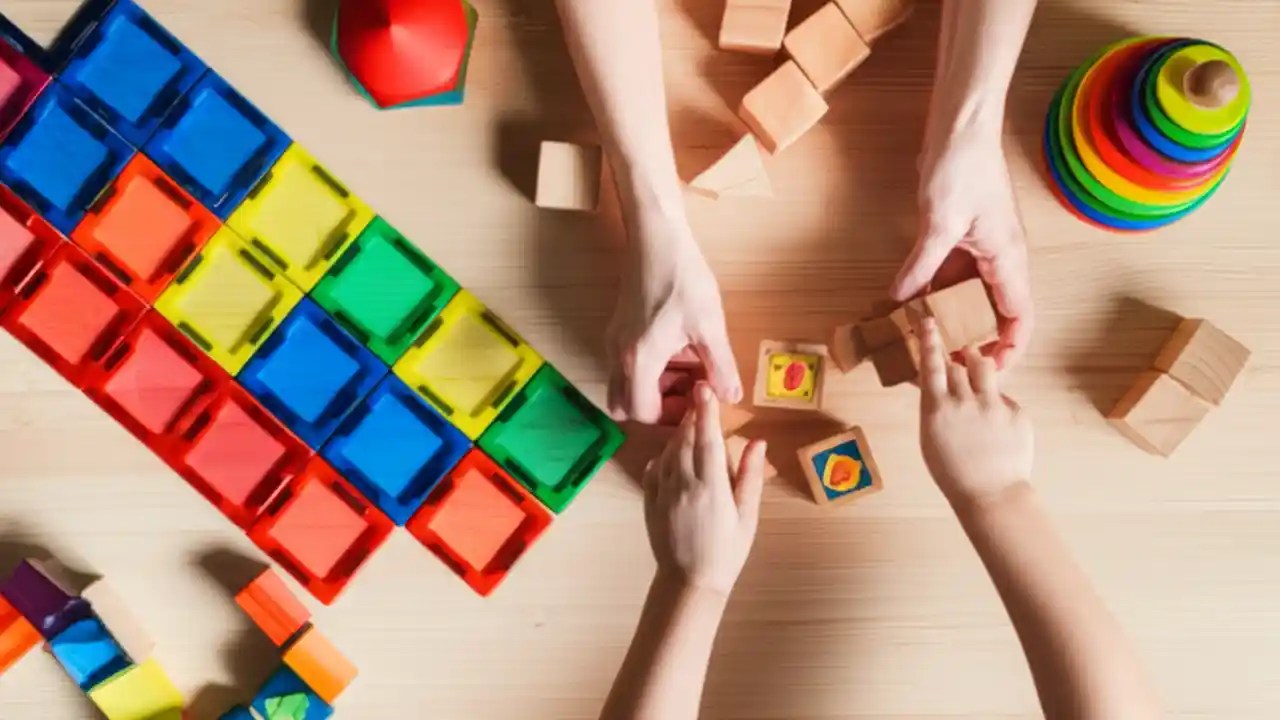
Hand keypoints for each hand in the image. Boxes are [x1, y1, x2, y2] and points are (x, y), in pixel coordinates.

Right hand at [607, 208, 741, 422]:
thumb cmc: (682, 277)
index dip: (670, 416)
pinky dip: (646, 370)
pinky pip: (624, 365)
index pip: (643, 413)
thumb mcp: (709, 325)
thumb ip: (721, 366)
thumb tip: (731, 397)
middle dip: (655, 407)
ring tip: (685, 367)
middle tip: (685, 390)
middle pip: (624, 406)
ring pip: (622, 385)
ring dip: (651, 388)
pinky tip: (674, 349)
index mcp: (640, 360)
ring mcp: (613, 342)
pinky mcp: (617, 330)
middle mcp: (618, 356)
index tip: (695, 399)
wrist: (656, 238)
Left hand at [643, 382, 766, 594]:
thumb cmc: (727, 551)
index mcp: (711, 486)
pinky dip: (664, 455)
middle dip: (692, 416)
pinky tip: (673, 453)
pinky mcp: (649, 501)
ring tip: (690, 423)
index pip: (708, 439)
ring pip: (668, 450)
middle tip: (699, 397)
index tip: (705, 388)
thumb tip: (757, 441)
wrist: (690, 582)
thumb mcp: (747, 516)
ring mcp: (662, 492)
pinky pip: (654, 468)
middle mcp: (683, 484)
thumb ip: (750, 476)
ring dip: (679, 433)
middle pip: (685, 439)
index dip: (707, 411)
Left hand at [893, 126, 1033, 367]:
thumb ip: (921, 265)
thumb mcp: (939, 222)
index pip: (1019, 318)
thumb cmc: (963, 166)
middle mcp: (1000, 258)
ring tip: (923, 343)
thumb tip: (900, 300)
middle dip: (973, 340)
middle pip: (993, 312)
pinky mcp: (960, 236)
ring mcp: (980, 247)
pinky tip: (908, 305)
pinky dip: (932, 290)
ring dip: (948, 317)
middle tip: (944, 364)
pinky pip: (949, 274)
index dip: (1009, 349)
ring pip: (967, 295)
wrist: (961, 124)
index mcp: (1008, 259)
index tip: (987, 372)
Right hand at [916, 315, 1033, 507]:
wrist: (991, 494)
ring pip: (985, 368)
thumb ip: (934, 408)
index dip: (929, 340)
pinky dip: (998, 405)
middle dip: (957, 359)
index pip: (931, 365)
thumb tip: (939, 386)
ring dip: (978, 366)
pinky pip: (1004, 398)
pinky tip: (997, 428)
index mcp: (937, 409)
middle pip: (959, 363)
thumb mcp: (930, 438)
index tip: (929, 320)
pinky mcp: (1017, 412)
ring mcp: (993, 405)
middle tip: (957, 358)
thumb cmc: (952, 472)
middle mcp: (965, 402)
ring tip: (977, 374)